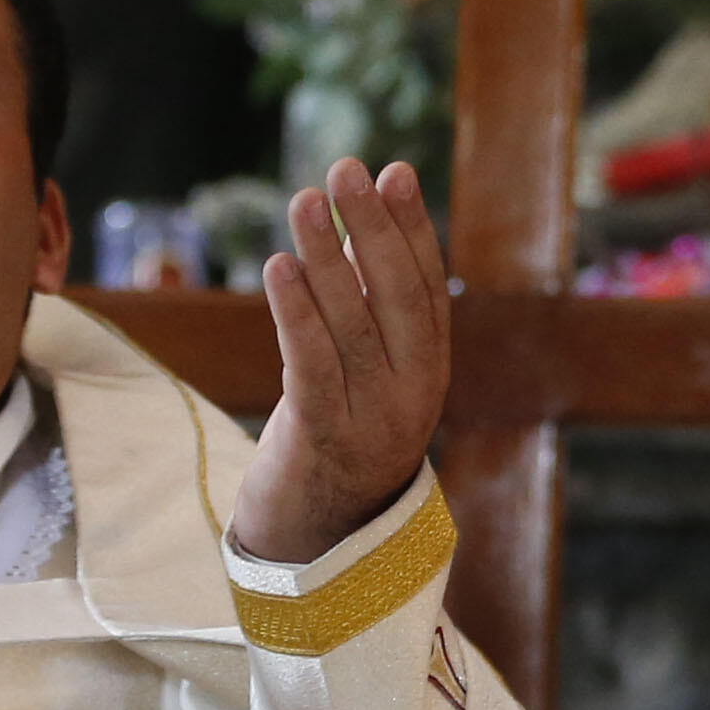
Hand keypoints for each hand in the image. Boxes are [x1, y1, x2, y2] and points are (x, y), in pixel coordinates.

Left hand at [231, 159, 452, 565]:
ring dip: (328, 257)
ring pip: (353, 324)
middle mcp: (413, 391)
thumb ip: (371, 314)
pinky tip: (280, 266)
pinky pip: (312, 364)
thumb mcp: (367, 375)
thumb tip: (358, 228)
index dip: (412, 229)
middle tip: (347, 170)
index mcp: (429, 369)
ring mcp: (372, 417)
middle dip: (374, 229)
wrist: (318, 539)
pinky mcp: (323, 437)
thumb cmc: (338, 436)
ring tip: (305, 200)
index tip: (394, 172)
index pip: (427, 286)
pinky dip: (297, 312)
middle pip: (399, 297)